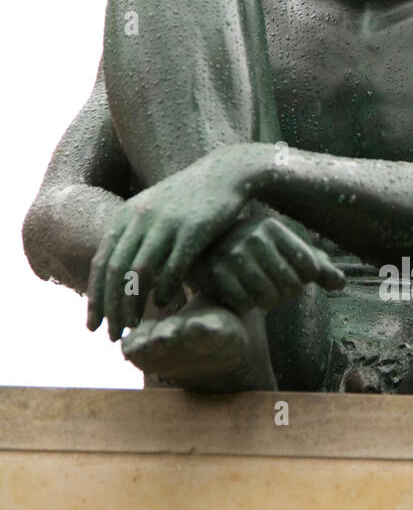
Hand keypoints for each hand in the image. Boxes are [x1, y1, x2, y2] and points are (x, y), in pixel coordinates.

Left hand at [87, 148, 251, 338]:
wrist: (224, 174)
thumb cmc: (188, 200)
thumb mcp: (152, 212)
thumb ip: (132, 239)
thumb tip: (115, 273)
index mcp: (126, 216)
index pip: (101, 263)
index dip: (95, 297)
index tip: (92, 324)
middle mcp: (141, 218)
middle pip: (117, 271)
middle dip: (111, 307)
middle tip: (113, 334)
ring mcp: (166, 223)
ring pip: (141, 271)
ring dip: (134, 304)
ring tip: (134, 327)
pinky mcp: (193, 230)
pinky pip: (174, 265)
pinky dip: (166, 288)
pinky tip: (163, 305)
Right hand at [193, 212, 344, 312]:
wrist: (205, 253)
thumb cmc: (257, 254)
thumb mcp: (287, 253)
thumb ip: (318, 267)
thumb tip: (341, 282)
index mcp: (272, 227)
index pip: (309, 267)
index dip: (303, 278)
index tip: (288, 271)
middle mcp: (252, 237)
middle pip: (290, 286)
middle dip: (284, 292)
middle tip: (268, 282)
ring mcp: (230, 255)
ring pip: (268, 298)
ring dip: (265, 301)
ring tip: (255, 288)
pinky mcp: (213, 274)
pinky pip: (244, 305)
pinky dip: (245, 305)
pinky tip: (239, 293)